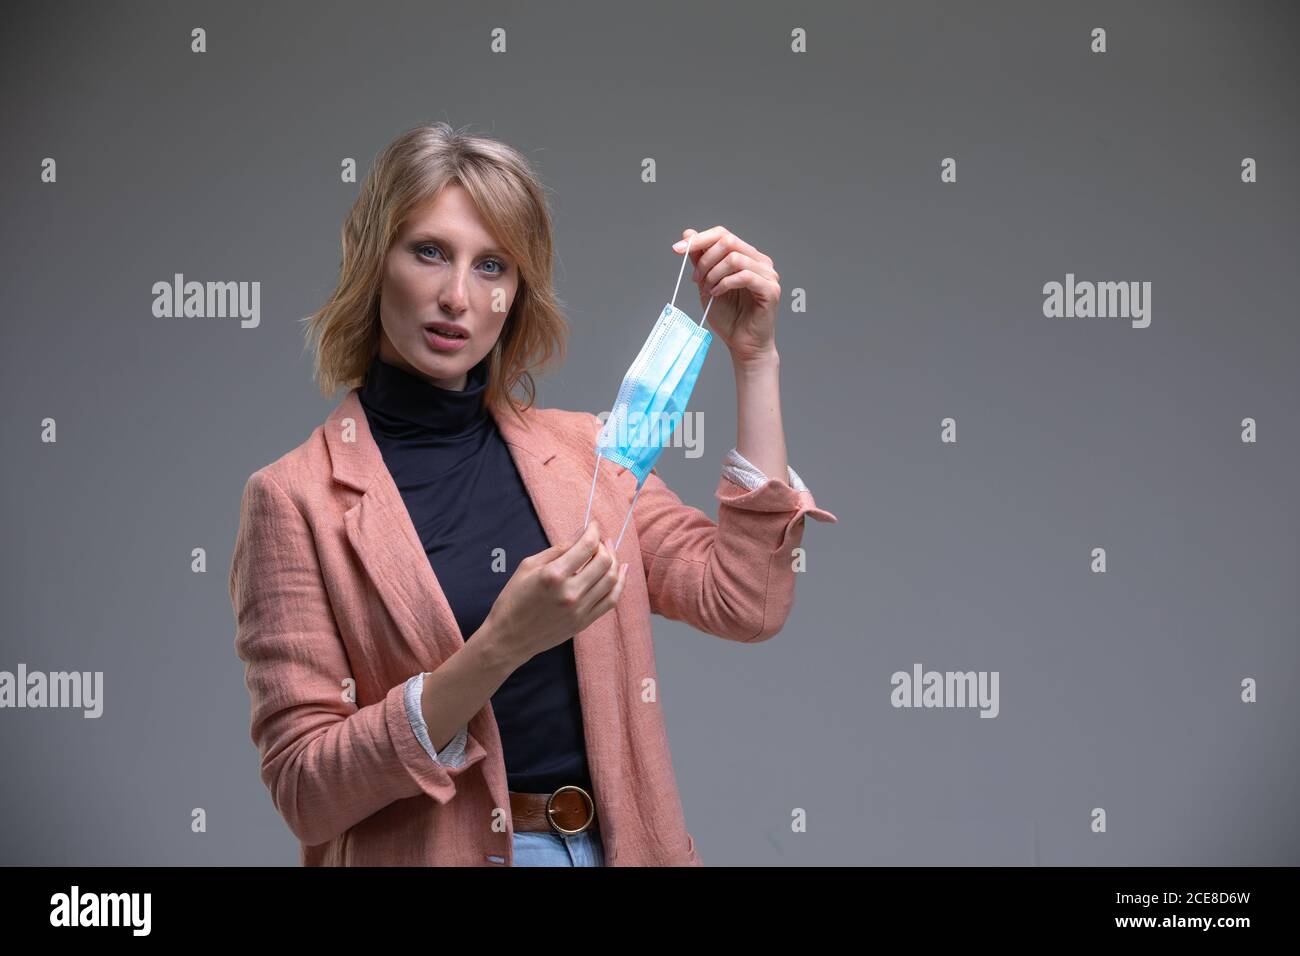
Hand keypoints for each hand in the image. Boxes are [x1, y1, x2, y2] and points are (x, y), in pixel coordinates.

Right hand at [483, 520, 627, 668]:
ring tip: (608, 553)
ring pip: (612, 580)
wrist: (509, 637)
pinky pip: (611, 600)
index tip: (593, 525)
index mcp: (553, 575)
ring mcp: (580, 609)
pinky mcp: (584, 622)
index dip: (594, 531)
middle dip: (605, 545)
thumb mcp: (528, 566)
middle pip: (604, 561)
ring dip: (614, 561)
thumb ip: (558, 549)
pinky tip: (621, 571)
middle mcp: (570, 593)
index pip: (586, 546)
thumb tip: (581, 533)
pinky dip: (620, 583)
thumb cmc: (513, 599)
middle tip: (599, 540)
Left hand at [672, 225, 780, 364]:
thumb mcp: (707, 284)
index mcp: (747, 256)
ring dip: (714, 273)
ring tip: (708, 290)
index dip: (699, 239)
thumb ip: (700, 260)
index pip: (723, 235)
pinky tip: (717, 294)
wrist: (742, 345)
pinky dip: (725, 283)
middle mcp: (760, 261)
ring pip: (735, 258)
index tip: (677, 249)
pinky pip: (744, 276)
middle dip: (705, 259)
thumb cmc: (729, 317)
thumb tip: (688, 234)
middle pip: (728, 241)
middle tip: (696, 279)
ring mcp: (768, 274)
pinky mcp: (770, 289)